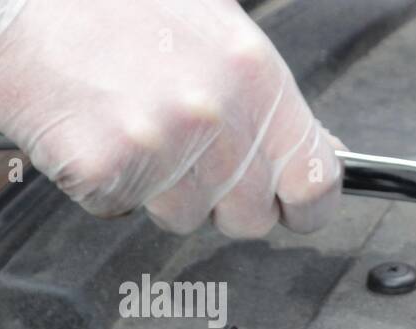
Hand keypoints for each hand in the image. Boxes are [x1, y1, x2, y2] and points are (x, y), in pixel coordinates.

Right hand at [0, 0, 341, 236]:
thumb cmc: (113, 6)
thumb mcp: (218, 35)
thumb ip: (269, 104)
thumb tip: (320, 153)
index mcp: (255, 77)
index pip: (315, 181)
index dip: (306, 208)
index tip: (295, 211)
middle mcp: (215, 114)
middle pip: (250, 217)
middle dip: (224, 200)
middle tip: (187, 153)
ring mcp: (159, 145)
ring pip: (185, 219)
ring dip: (159, 189)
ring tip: (132, 124)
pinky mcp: (103, 168)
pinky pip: (121, 209)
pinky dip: (104, 183)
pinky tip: (95, 130)